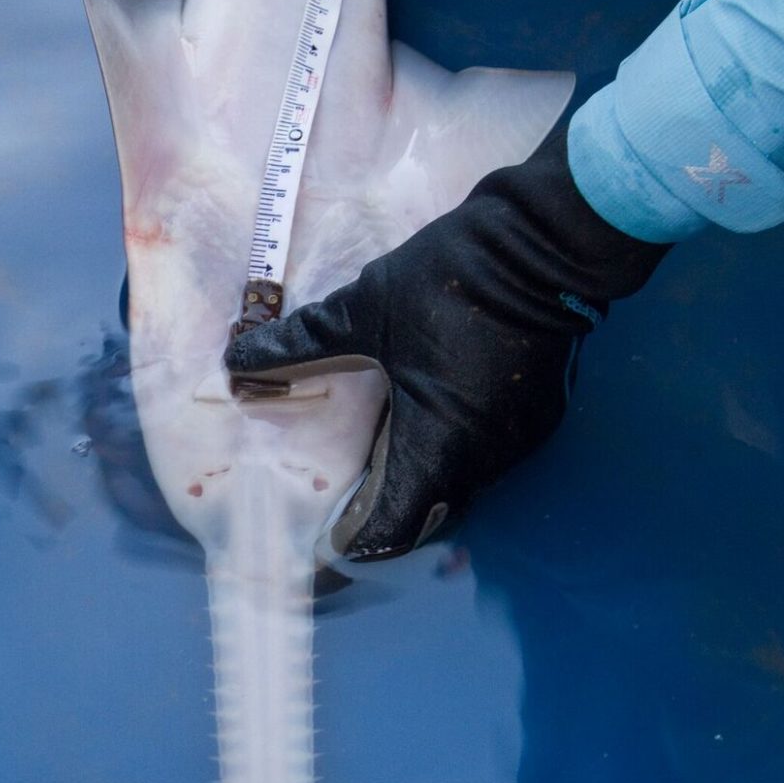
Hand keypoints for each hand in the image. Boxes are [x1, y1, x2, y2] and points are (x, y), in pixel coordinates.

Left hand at [224, 126, 669, 560]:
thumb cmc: (451, 282)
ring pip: (460, 485)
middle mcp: (483, 459)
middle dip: (385, 512)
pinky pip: (488, 455)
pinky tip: (428, 419)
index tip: (324, 537)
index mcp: (438, 446)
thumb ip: (302, 346)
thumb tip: (239, 362)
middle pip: (427, 513)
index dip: (356, 540)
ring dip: (422, 480)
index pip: (393, 528)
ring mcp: (519, 440)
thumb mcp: (364, 311)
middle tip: (342, 497)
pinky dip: (454, 451)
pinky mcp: (540, 415)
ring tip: (378, 458)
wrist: (544, 242)